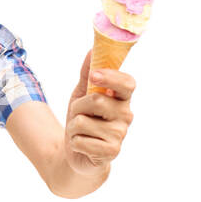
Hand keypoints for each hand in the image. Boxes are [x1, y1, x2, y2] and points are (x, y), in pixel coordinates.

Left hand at [64, 48, 134, 175]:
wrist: (78, 151)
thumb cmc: (83, 118)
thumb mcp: (82, 94)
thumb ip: (88, 73)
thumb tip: (93, 49)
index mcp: (122, 98)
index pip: (127, 83)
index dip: (111, 77)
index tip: (94, 75)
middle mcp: (126, 115)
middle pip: (97, 100)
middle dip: (78, 106)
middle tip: (79, 114)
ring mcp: (120, 134)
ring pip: (83, 122)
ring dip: (73, 126)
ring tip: (80, 131)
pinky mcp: (111, 152)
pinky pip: (81, 140)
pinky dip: (75, 142)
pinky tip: (82, 145)